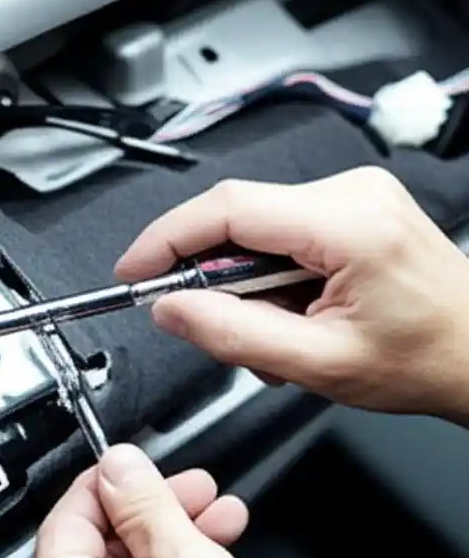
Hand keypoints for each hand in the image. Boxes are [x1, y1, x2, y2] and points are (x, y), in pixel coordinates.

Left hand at [28, 445, 311, 557]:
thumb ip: (143, 502)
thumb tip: (119, 466)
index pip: (64, 524)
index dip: (106, 484)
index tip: (135, 463)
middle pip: (99, 551)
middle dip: (153, 511)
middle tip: (192, 487)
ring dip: (174, 539)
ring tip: (218, 515)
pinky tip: (214, 551)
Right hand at [116, 166, 468, 420]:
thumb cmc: (426, 360)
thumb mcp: (317, 364)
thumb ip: (232, 335)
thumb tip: (169, 309)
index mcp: (348, 224)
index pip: (227, 209)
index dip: (165, 239)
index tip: (132, 271)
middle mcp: (352, 193)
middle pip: (235, 217)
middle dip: (210, 275)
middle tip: (210, 325)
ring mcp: (353, 195)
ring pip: (252, 228)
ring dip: (242, 283)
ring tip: (276, 333)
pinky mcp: (351, 205)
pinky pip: (277, 230)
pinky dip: (266, 275)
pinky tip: (292, 312)